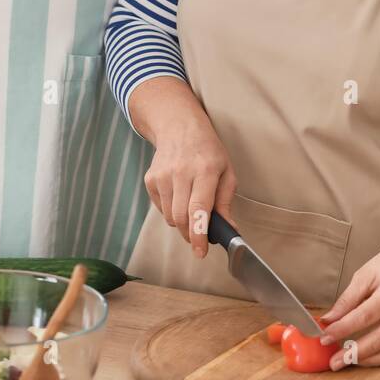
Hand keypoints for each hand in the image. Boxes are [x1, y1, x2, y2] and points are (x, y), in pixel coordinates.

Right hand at [142, 109, 237, 259]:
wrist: (179, 128)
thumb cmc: (208, 151)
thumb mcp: (226, 172)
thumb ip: (226, 203)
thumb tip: (229, 230)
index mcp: (205, 170)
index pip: (199, 209)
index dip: (199, 234)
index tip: (201, 252)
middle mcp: (181, 172)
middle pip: (181, 218)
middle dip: (191, 235)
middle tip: (199, 238)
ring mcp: (162, 175)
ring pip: (169, 217)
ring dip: (182, 222)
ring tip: (191, 207)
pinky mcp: (150, 179)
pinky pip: (160, 208)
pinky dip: (170, 211)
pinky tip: (178, 195)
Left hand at [317, 236, 379, 369]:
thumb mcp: (365, 274)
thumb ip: (347, 299)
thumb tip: (329, 319)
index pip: (364, 316)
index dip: (343, 329)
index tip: (325, 337)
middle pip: (378, 339)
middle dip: (353, 353)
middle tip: (334, 362)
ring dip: (367, 360)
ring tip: (346, 362)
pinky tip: (363, 358)